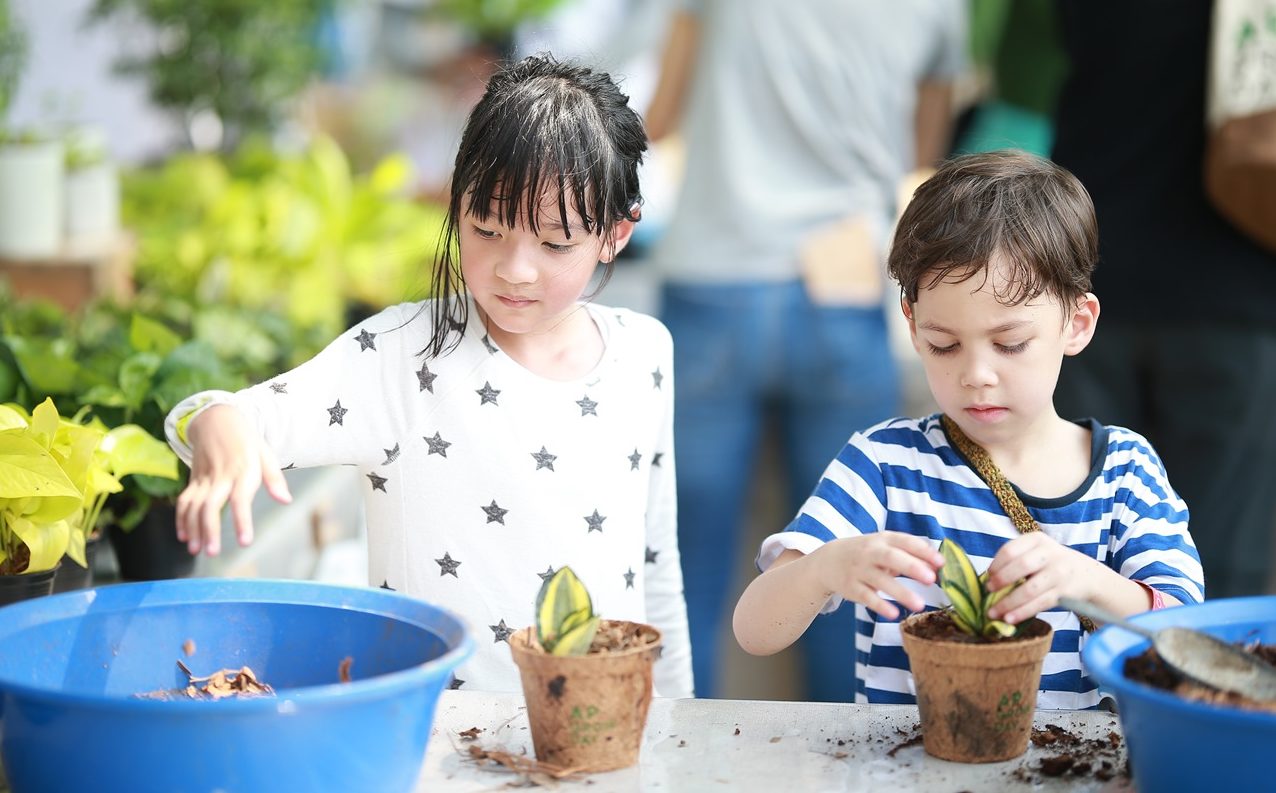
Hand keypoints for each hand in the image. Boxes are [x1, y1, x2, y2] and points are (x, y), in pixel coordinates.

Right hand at [175, 404, 291, 556]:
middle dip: (209, 530)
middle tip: (212, 553)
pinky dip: (181, 518)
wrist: (217, 419)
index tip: (244, 542)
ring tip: (196, 550)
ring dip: (193, 529)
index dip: (242, 520)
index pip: (241, 499)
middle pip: (211, 505)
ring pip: (193, 505)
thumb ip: (275, 479)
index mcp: (243, 471)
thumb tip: (285, 500)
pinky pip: (184, 500)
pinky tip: (184, 536)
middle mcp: (221, 476)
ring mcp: (204, 478)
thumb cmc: (247, 441)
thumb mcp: (266, 454)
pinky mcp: (194, 479)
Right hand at [810, 532, 943, 618]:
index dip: (923, 551)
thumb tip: (937, 567)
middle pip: (891, 557)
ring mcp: (859, 570)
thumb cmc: (867, 554)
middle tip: (931, 579)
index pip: (905, 541)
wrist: (828, 560)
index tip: (941, 563)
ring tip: (919, 605)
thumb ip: (911, 555)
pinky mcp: (851, 587)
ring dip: (900, 592)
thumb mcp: (886, 548)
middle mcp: (870, 552)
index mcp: (883, 539)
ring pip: (880, 580)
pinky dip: (880, 605)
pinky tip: (894, 614)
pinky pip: (866, 596)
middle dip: (911, 567)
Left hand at [985, 533, 1102, 624]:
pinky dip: (1022, 612)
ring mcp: (1059, 572)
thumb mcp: (1036, 554)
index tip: (987, 577)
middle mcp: (1050, 552)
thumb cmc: (1050, 565)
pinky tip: (1010, 619)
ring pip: (1030, 588)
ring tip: (992, 613)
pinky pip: (1040, 603)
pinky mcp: (1065, 591)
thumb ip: (1016, 562)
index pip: (1010, 550)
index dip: (996, 565)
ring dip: (1008, 602)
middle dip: (1001, 580)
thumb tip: (985, 581)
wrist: (1087, 576)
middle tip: (988, 591)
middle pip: (1021, 566)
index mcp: (1037, 540)